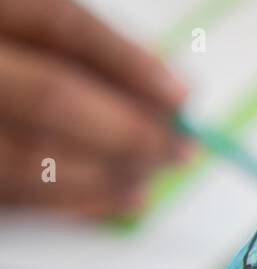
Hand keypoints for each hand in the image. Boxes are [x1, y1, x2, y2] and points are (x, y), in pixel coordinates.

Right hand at [0, 0, 190, 216]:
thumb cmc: (8, 61)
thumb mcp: (20, 27)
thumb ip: (77, 50)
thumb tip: (166, 91)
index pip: (57, 22)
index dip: (127, 60)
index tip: (182, 96)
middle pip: (50, 93)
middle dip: (128, 128)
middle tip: (178, 149)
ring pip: (30, 156)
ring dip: (105, 174)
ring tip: (150, 178)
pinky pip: (12, 198)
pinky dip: (71, 202)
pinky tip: (118, 200)